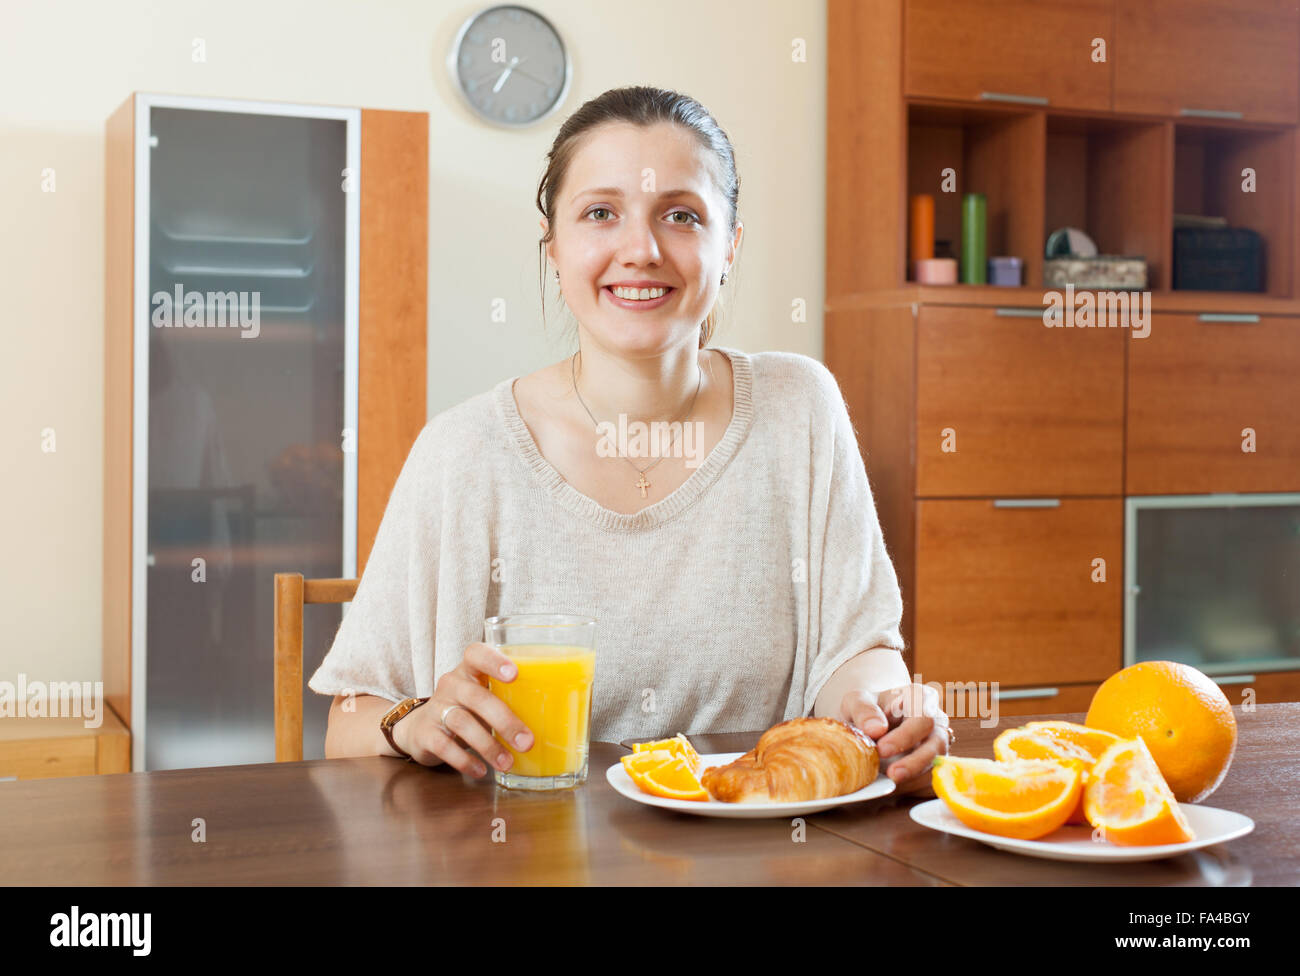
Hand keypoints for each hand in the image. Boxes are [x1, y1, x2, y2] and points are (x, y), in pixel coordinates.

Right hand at [393, 643, 533, 778]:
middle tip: (526, 742)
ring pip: (462, 722)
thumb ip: (510, 700)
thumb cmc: (466, 710)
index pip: (476, 654)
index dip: (494, 661)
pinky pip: (444, 746)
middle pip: (476, 696)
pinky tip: (481, 770)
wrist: (420, 729)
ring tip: (507, 763)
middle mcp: (451, 685)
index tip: (515, 674)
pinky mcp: (425, 733)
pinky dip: (465, 760)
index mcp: (469, 671)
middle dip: (504, 720)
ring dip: (489, 746)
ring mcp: (436, 708)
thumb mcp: (484, 697)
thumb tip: (555, 719)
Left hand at [838, 683, 950, 794]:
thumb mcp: (857, 700)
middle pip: (936, 743)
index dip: (906, 735)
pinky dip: (913, 787)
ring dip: (915, 778)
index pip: (922, 716)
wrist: (870, 723)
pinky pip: (931, 780)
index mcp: (920, 698)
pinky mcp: (934, 766)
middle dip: (914, 762)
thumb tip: (876, 729)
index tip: (882, 748)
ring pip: (937, 765)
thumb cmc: (868, 709)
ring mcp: (938, 744)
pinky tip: (893, 789)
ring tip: (890, 784)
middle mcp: (936, 721)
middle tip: (891, 774)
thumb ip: (864, 710)